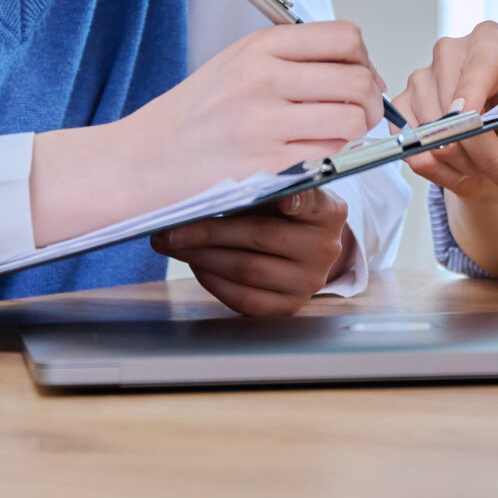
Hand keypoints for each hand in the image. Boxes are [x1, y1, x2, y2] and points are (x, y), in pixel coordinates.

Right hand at [30, 20, 381, 247]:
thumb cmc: (190, 119)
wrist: (140, 162)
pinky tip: (311, 159)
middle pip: (357, 81)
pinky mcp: (265, 165)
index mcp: (258, 47)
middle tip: (358, 117)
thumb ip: (291, 61)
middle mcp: (263, 79)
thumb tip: (358, 72)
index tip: (361, 78)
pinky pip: (328, 157)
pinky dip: (331, 160)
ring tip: (332, 140)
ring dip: (354, 135)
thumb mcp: (235, 66)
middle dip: (369, 103)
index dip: (364, 61)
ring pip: (351, 122)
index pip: (345, 38)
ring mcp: (264, 123)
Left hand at [152, 187, 352, 316]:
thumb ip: (260, 191)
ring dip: (201, 256)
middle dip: (207, 232)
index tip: (284, 199)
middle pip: (260, 237)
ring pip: (246, 269)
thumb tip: (206, 193)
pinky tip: (194, 264)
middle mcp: (324, 248)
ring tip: (171, 244)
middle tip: (169, 228)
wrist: (301, 251)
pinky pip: (244, 298)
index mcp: (328, 212)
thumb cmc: (281, 213)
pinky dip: (212, 280)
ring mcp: (309, 282)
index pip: (313, 203)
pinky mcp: (289, 306)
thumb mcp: (281, 194)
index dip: (298, 200)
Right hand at [396, 20, 497, 203]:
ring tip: (484, 160)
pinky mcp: (404, 107)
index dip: (473, 110)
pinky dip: (437, 169)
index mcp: (489, 41)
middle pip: (450, 111)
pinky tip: (460, 164)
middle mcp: (450, 51)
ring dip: (462, 162)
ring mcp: (422, 78)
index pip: (473, 74)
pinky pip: (410, 147)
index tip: (477, 128)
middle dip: (479, 150)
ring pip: (430, 134)